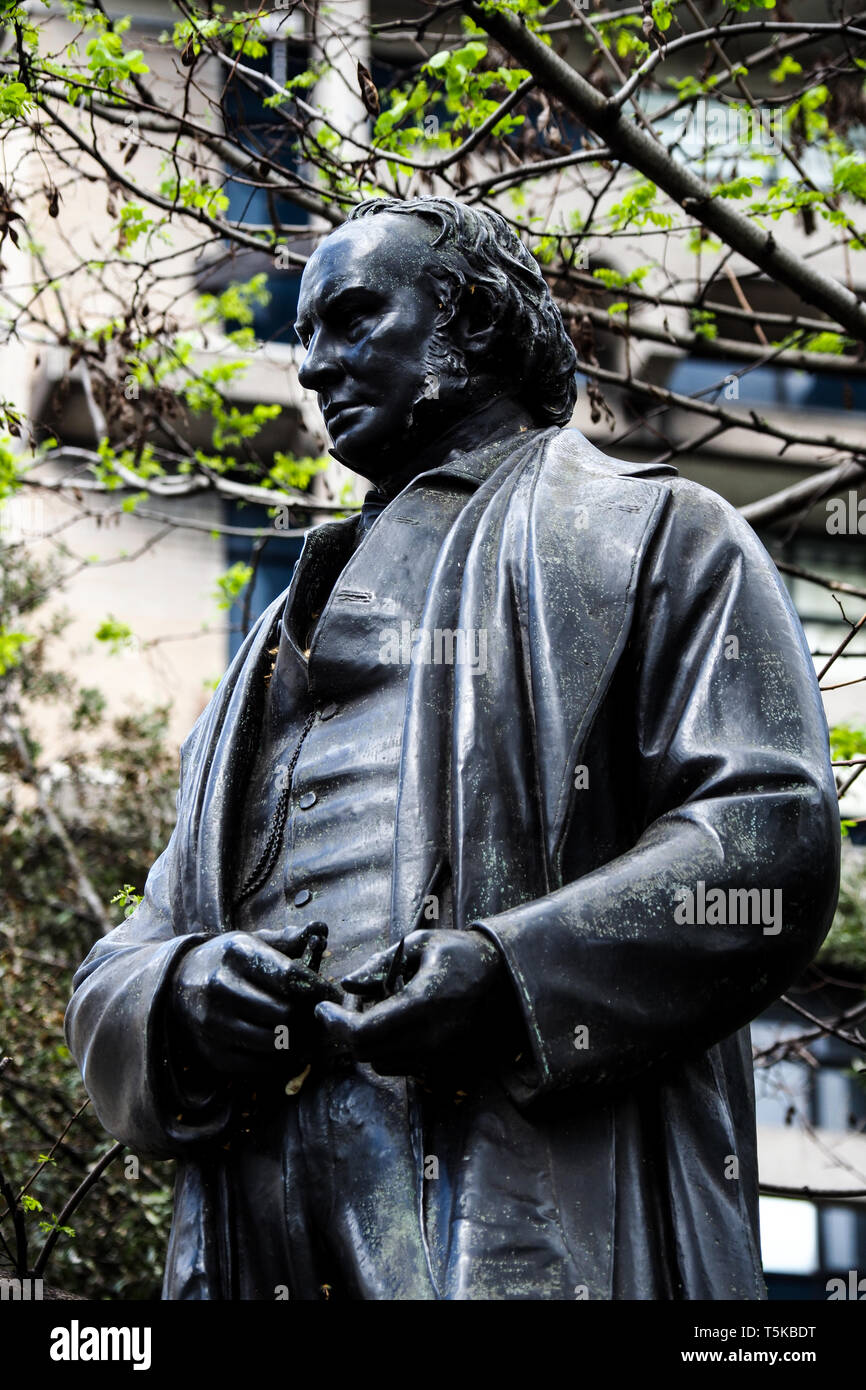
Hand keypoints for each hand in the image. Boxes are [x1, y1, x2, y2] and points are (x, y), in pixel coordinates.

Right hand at [171, 922, 340, 1075]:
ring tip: (306, 1034)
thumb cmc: (226, 962)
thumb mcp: (251, 941)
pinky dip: (279, 1061)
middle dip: (308, 1018)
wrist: (176, 984)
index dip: (317, 988)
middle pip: (285, 1013)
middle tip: (319, 1019)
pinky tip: (285, 1049)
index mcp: (236, 953)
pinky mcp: (212, 1053)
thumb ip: (287, 939)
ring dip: (297, 1042)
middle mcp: (221, 987)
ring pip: (274, 1042)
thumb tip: (320, 930)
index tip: (331, 995)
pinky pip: (259, 1065)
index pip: (289, 975)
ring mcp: (214, 1023)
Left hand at [314, 929, 514, 1078]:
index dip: (335, 1023)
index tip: (323, 1007)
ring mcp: (441, 1057)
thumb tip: (348, 983)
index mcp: (423, 1005)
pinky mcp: (448, 1066)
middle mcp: (431, 1039)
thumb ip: (380, 965)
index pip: (362, 1031)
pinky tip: (398, 1022)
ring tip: (377, 1009)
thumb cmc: (465, 955)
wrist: (512, 981)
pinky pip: (405, 1066)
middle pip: (367, 1053)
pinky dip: (390, 1048)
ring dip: (369, 1041)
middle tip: (345, 1006)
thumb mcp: (421, 945)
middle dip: (347, 1031)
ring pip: (383, 1063)